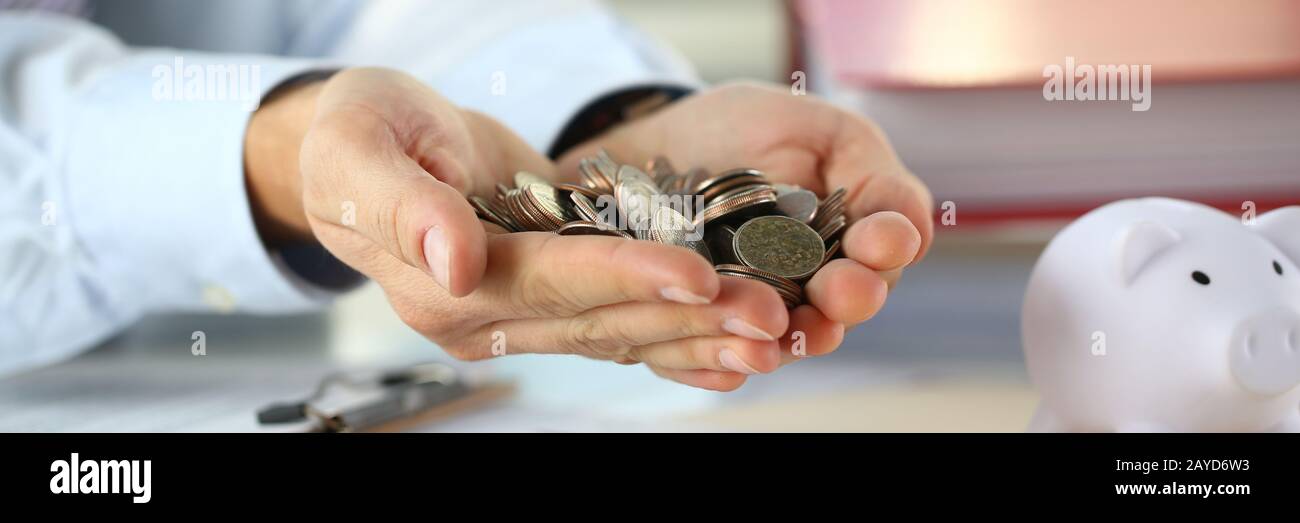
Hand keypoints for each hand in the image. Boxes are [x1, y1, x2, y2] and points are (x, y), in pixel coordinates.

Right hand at [245, 68, 789, 390]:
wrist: (364, 150)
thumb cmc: (357, 134)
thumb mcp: (363, 146)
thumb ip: (404, 205)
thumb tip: (454, 261)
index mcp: (436, 284)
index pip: (544, 282)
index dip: (620, 277)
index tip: (693, 273)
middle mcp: (480, 316)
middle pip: (596, 320)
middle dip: (684, 316)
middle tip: (765, 312)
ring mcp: (514, 315)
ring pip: (616, 333)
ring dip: (695, 333)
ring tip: (770, 330)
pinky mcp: (543, 300)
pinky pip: (616, 323)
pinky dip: (675, 333)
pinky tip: (730, 339)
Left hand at [557, 82, 934, 365]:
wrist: (654, 148)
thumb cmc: (746, 129)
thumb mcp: (819, 131)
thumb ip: (873, 174)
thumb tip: (910, 234)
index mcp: (858, 226)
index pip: (890, 242)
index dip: (890, 244)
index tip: (882, 239)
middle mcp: (823, 276)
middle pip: (851, 298)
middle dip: (851, 295)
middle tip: (845, 290)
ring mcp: (772, 306)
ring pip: (799, 332)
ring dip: (806, 333)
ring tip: (806, 329)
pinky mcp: (717, 325)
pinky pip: (734, 348)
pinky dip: (741, 353)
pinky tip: (745, 352)